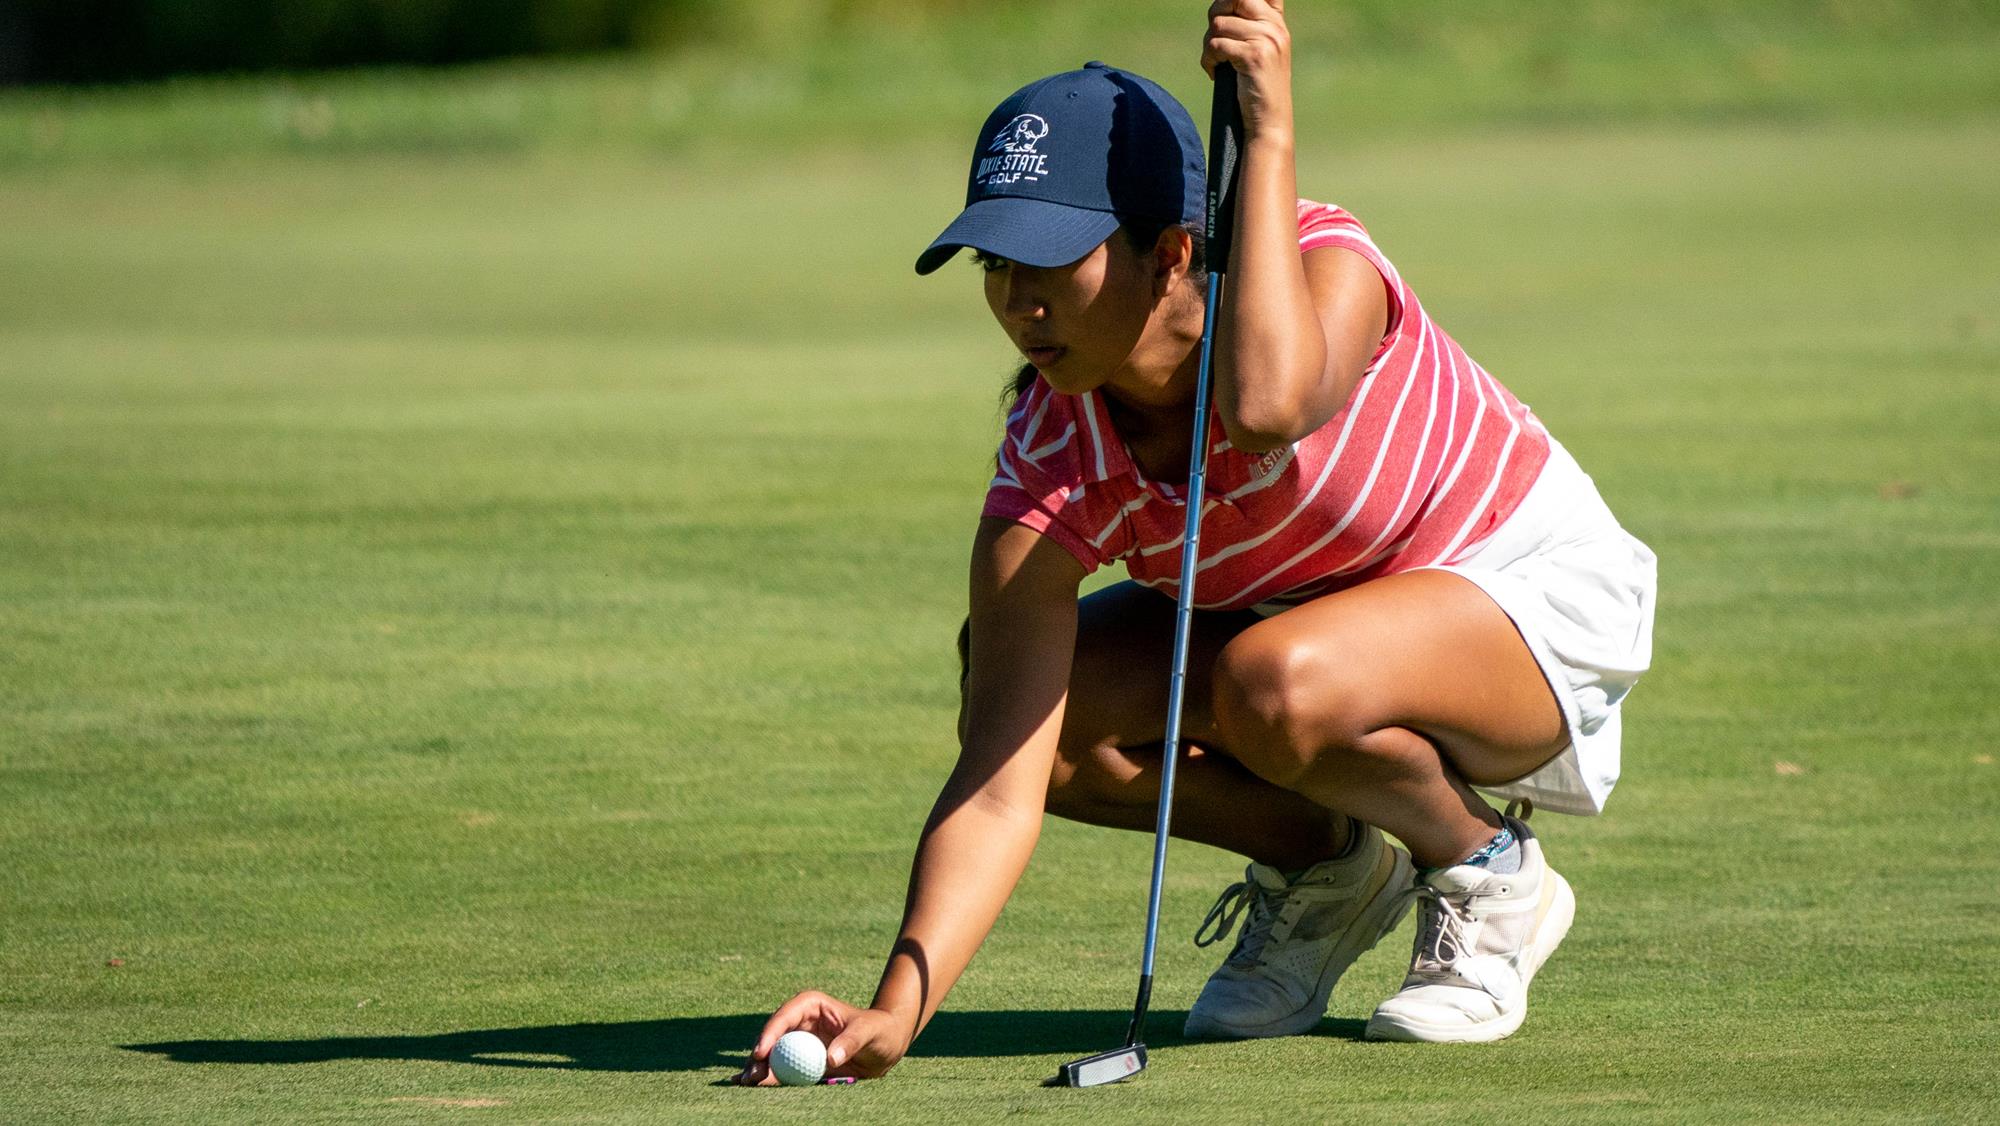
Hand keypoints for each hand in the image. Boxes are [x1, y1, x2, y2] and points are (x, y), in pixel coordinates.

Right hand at [733, 990, 914, 1084]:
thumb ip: (850, 1042)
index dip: (771, 1033)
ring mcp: (797, 1041)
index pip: (785, 1016)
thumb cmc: (879, 1031)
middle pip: (772, 1036)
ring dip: (757, 1068)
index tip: (762, 1052)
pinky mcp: (800, 1059)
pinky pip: (780, 1069)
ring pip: (771, 1054)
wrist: (885, 1046)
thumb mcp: (868, 1032)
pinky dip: (766, 1078)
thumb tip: (831, 1057)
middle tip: (749, 1074)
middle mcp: (799, 1021)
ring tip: (745, 1083)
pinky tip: (750, 1087)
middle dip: (758, 1054)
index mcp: (811, 1005)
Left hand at [1202, 0, 1295, 142]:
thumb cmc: (1257, 89)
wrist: (1269, 122)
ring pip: (1219, 24)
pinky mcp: (1255, 56)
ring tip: (1215, 62)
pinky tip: (1215, 72)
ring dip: (1208, 45)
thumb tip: (1219, 7)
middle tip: (1214, 40)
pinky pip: (1217, 44)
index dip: (1232, 0)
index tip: (1227, 12)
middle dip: (1215, 15)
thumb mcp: (1259, 51)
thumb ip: (1247, 26)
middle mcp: (1275, 26)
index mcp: (1277, 22)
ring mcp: (1267, 39)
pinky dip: (1209, 60)